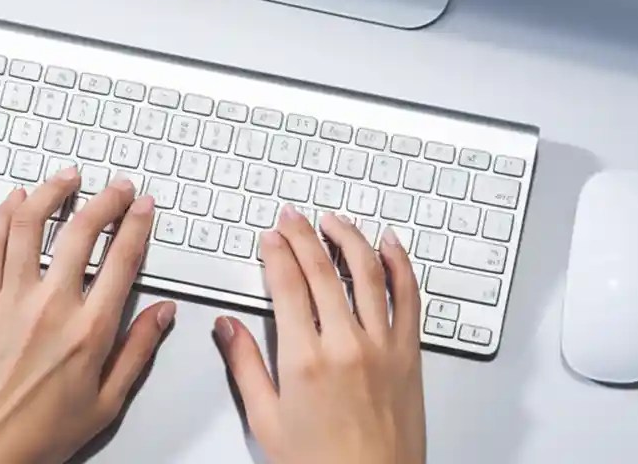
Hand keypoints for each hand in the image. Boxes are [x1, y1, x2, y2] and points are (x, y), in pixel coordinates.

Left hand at [0, 168, 175, 463]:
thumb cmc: (41, 432)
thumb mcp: (108, 402)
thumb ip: (138, 351)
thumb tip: (163, 313)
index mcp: (90, 331)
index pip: (122, 259)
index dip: (138, 224)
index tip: (145, 206)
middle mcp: (52, 307)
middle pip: (83, 231)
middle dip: (107, 200)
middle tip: (119, 188)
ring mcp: (12, 299)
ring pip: (32, 225)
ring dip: (52, 192)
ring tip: (69, 177)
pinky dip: (4, 214)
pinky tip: (16, 200)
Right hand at [215, 206, 425, 463]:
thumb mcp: (267, 420)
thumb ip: (246, 366)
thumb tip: (227, 328)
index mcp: (304, 360)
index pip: (287, 284)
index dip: (276, 252)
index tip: (270, 237)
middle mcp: (346, 345)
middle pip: (323, 270)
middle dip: (304, 235)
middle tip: (293, 217)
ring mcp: (382, 346)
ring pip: (368, 272)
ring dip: (349, 238)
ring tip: (334, 220)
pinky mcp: (410, 354)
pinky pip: (409, 297)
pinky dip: (400, 265)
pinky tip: (390, 246)